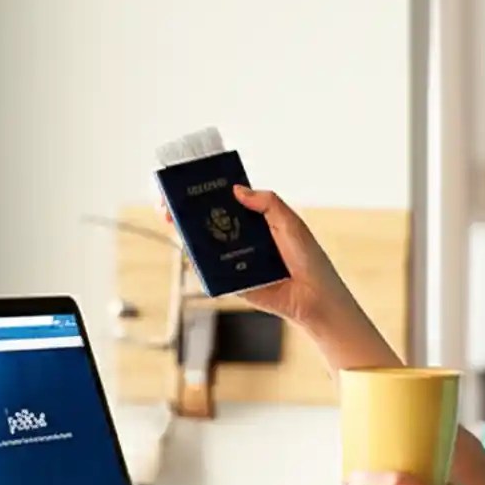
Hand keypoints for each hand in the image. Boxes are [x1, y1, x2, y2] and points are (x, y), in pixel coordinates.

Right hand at [165, 186, 353, 327]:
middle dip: (186, 213)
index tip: (187, 186)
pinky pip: (211, 272)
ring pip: (206, 247)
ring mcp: (236, 261)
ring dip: (188, 237)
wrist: (315, 297)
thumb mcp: (290, 222)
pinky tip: (191, 252)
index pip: (226, 203)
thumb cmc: (309, 259)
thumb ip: (268, 203)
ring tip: (174, 224)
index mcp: (256, 221)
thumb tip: (237, 190)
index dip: (206, 194)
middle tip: (169, 208)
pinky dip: (199, 263)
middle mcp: (243, 239)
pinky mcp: (233, 283)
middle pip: (209, 223)